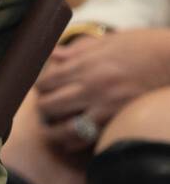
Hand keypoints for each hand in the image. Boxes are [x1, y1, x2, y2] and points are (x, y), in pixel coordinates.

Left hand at [35, 29, 169, 152]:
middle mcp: (91, 87)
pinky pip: (89, 138)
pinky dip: (76, 141)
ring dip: (54, 129)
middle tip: (45, 108)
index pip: (46, 82)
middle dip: (43, 108)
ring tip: (51, 129)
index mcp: (85, 65)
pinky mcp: (119, 119)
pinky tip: (71, 140)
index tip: (43, 89)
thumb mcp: (108, 42)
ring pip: (65, 126)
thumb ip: (77, 51)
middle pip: (49, 105)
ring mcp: (105, 106)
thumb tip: (53, 54)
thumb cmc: (143, 46)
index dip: (40, 87)